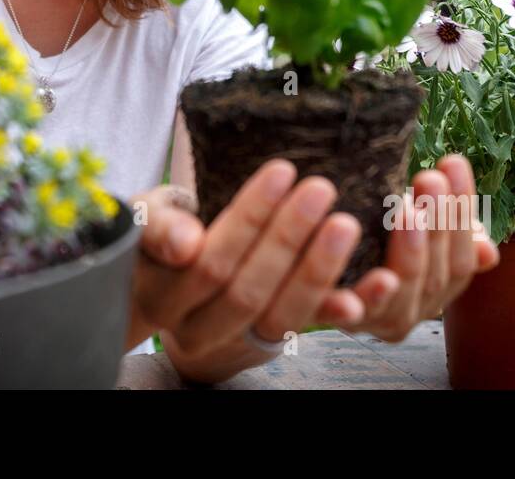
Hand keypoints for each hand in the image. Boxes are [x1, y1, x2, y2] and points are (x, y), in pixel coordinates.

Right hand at [125, 159, 360, 382]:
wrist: (168, 286)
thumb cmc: (163, 234)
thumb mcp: (145, 220)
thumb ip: (157, 227)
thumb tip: (186, 243)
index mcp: (162, 296)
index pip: (210, 262)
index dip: (248, 220)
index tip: (282, 172)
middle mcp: (198, 329)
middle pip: (247, 291)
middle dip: (288, 239)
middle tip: (321, 189)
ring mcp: (236, 340)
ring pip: (280, 316)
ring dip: (318, 272)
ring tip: (345, 224)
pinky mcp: (268, 341)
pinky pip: (305, 328)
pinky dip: (338, 309)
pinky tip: (368, 288)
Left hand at [314, 154, 500, 342]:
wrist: (306, 252)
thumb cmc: (374, 229)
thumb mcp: (414, 226)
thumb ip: (451, 236)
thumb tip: (487, 254)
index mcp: (436, 290)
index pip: (460, 259)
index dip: (461, 212)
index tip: (453, 163)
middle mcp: (410, 311)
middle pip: (435, 276)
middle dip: (438, 225)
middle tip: (430, 180)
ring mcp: (373, 318)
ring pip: (401, 294)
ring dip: (409, 253)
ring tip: (407, 210)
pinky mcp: (330, 317)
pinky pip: (343, 314)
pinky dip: (352, 303)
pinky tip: (370, 281)